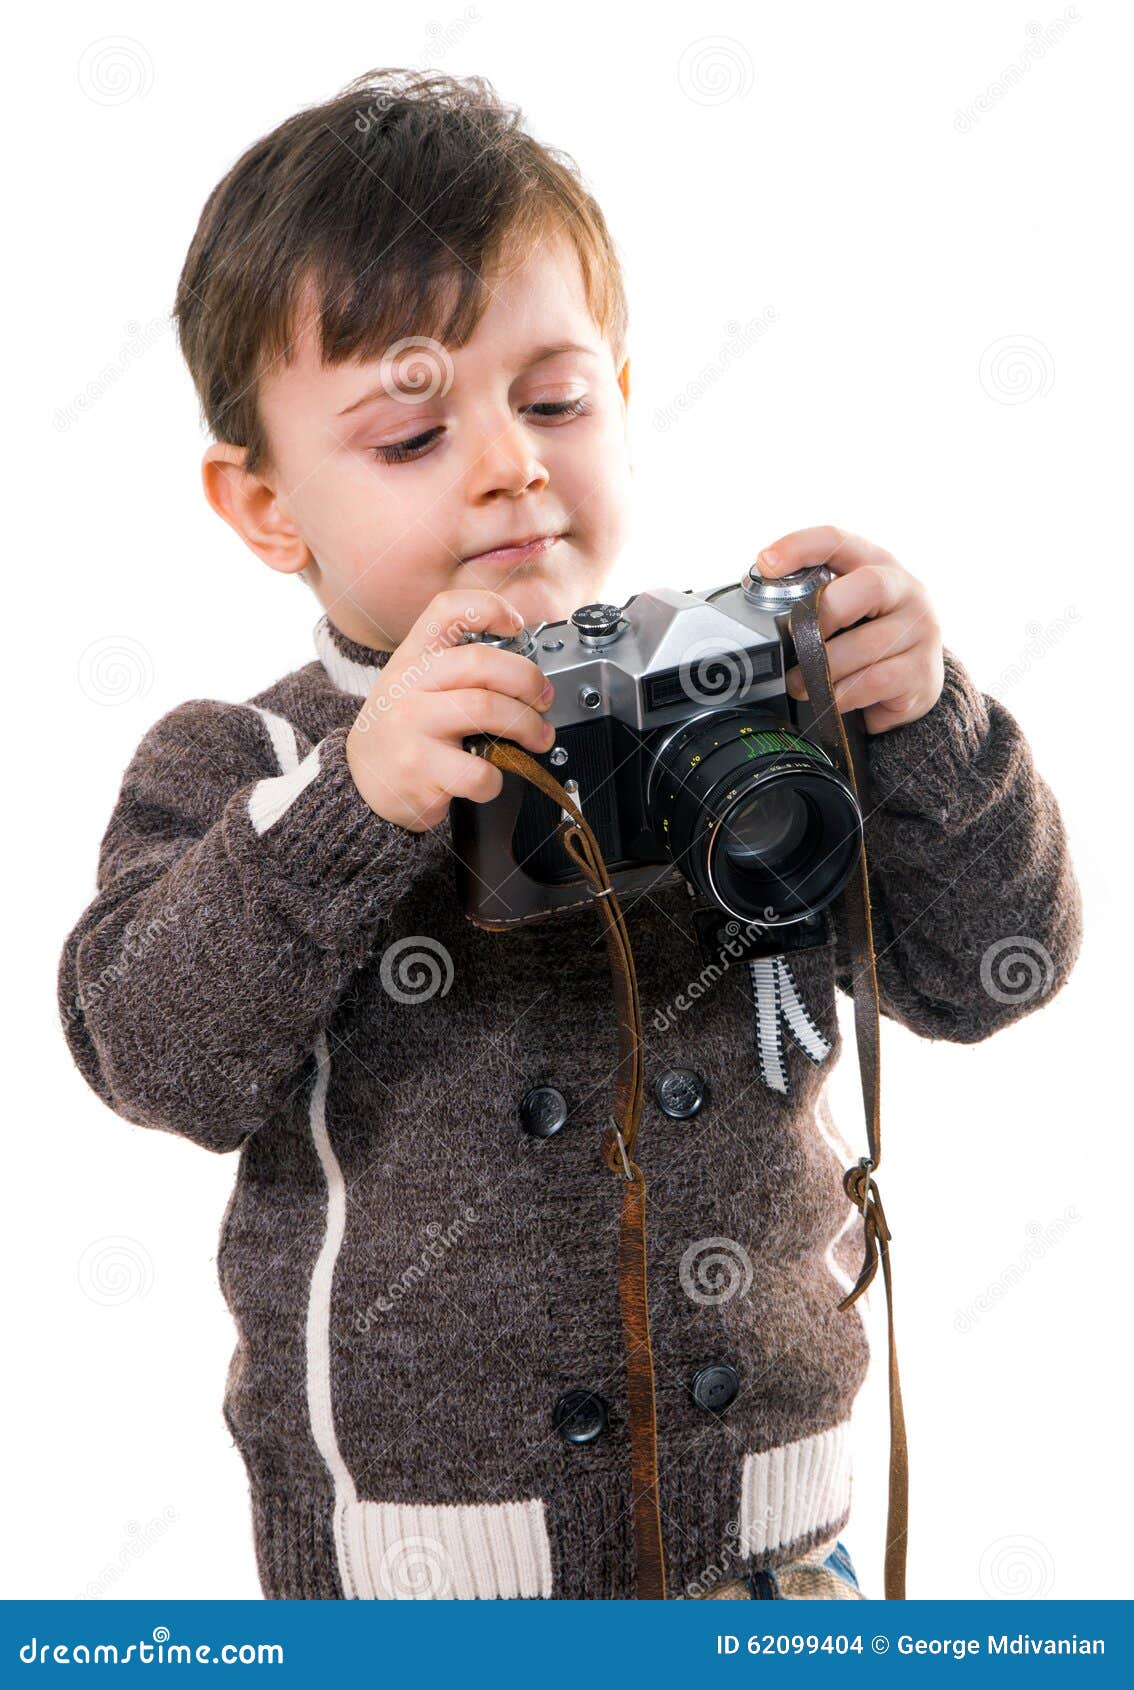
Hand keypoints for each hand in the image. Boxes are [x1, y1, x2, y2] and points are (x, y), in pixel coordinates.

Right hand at [345, 589, 555, 830]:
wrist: (360, 781)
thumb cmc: (402, 730)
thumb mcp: (414, 684)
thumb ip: (458, 668)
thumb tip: (527, 670)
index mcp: (412, 657)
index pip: (447, 610)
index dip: (490, 608)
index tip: (517, 627)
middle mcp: (408, 684)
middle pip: (481, 662)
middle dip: (528, 681)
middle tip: (544, 700)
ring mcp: (411, 724)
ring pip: (487, 709)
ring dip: (527, 726)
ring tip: (537, 738)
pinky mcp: (418, 767)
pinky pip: (478, 769)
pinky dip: (497, 778)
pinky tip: (490, 778)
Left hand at [757, 525, 944, 734]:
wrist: (912, 687)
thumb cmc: (865, 641)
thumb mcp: (844, 612)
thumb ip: (813, 603)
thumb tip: (760, 621)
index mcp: (876, 564)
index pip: (837, 541)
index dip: (800, 547)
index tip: (766, 563)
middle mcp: (905, 589)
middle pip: (868, 586)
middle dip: (823, 615)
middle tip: (796, 641)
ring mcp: (921, 629)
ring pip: (866, 644)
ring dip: (823, 667)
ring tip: (799, 683)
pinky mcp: (922, 670)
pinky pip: (874, 680)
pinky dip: (842, 693)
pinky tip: (830, 697)